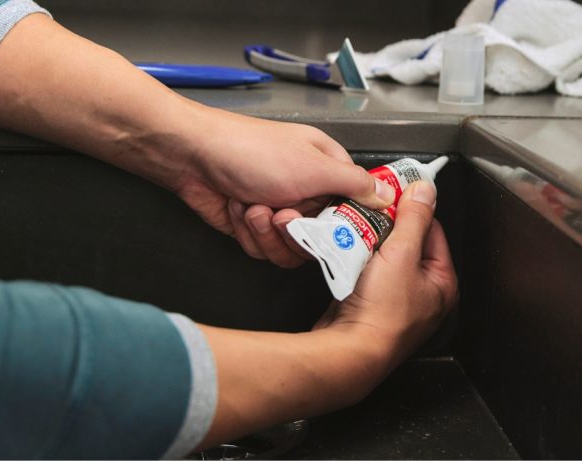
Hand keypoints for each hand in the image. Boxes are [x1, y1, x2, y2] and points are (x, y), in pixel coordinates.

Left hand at [0, 14, 392, 266]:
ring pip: (291, 251)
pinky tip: (236, 209)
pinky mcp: (253, 228)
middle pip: (323, 238)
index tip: (340, 234)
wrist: (192, 157)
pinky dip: (248, 234)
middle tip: (281, 213)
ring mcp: (279, 211)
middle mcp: (307, 192)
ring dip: (268, 233)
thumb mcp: (314, 166)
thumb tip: (389, 196)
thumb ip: (355, 186)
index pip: (356, 208)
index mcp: (328, 170)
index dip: (349, 226)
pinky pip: (264, 250)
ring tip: (252, 207)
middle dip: (297, 232)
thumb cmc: (251, 150)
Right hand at [194, 181, 456, 448]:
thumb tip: (425, 190)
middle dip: (386, 227)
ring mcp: (397, 303)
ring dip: (368, 243)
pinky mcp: (372, 308)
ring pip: (384, 258)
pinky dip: (357, 262)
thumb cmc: (382, 313)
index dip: (411, 209)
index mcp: (443, 282)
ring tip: (355, 230)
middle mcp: (424, 294)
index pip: (432, 230)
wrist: (349, 351)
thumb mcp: (402, 254)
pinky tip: (346, 252)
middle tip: (368, 211)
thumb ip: (414, 219)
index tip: (392, 193)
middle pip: (407, 243)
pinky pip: (367, 274)